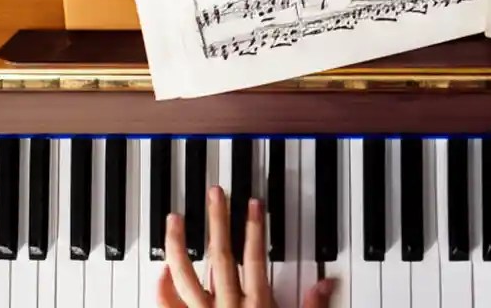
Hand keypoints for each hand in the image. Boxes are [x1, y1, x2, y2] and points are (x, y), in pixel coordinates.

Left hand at [158, 186, 333, 307]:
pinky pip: (168, 307)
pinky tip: (162, 268)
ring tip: (174, 218)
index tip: (253, 203)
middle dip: (217, 222)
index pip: (255, 259)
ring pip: (185, 277)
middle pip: (220, 258)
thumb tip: (327, 282)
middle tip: (213, 193)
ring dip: (178, 245)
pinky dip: (162, 286)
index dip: (255, 229)